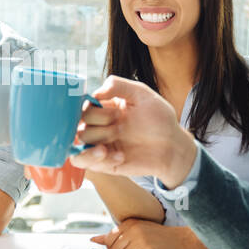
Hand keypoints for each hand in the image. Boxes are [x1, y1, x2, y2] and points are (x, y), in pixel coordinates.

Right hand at [70, 76, 197, 186]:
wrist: (172, 146)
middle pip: (78, 125)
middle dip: (99, 126)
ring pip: (76, 144)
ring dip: (96, 142)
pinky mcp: (102, 163)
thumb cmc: (159, 118)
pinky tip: (120, 156)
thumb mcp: (142, 93)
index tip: (117, 113)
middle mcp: (98, 126)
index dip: (95, 111)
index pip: (83, 107)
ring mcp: (99, 144)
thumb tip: (94, 93)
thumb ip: (117, 85)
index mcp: (104, 108)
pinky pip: (84, 162)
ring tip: (115, 141)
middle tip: (120, 127)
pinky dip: (99, 159)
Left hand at [91, 219, 192, 248]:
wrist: (179, 239)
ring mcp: (140, 240)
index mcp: (128, 223)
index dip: (115, 247)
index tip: (126, 245)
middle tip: (137, 248)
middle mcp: (133, 230)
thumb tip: (94, 239)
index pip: (109, 240)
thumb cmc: (157, 235)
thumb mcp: (135, 230)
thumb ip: (113, 235)